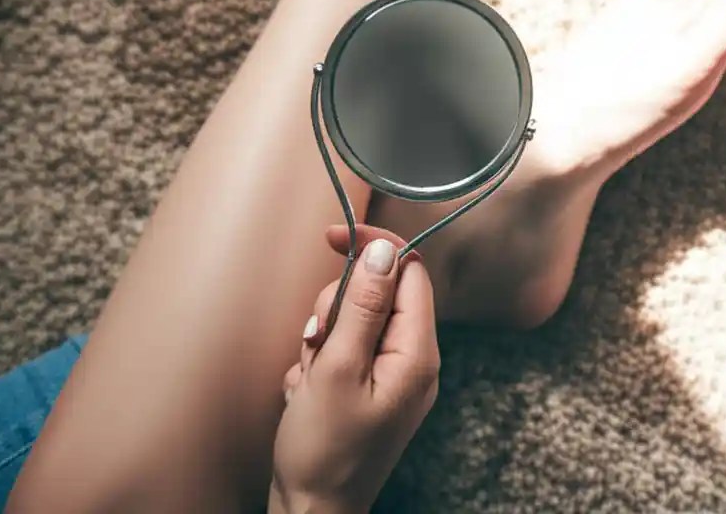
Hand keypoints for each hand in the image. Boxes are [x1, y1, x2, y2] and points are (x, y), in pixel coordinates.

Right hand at [269, 225, 439, 513]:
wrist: (312, 512)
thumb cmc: (324, 451)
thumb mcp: (337, 368)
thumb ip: (362, 305)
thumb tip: (384, 250)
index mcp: (417, 353)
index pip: (410, 271)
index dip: (373, 247)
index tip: (332, 238)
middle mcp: (413, 361)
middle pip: (377, 294)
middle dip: (335, 309)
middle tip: (317, 344)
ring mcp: (391, 377)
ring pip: (352, 322)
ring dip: (321, 341)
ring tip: (311, 380)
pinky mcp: (369, 390)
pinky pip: (341, 352)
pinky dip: (317, 364)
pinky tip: (308, 394)